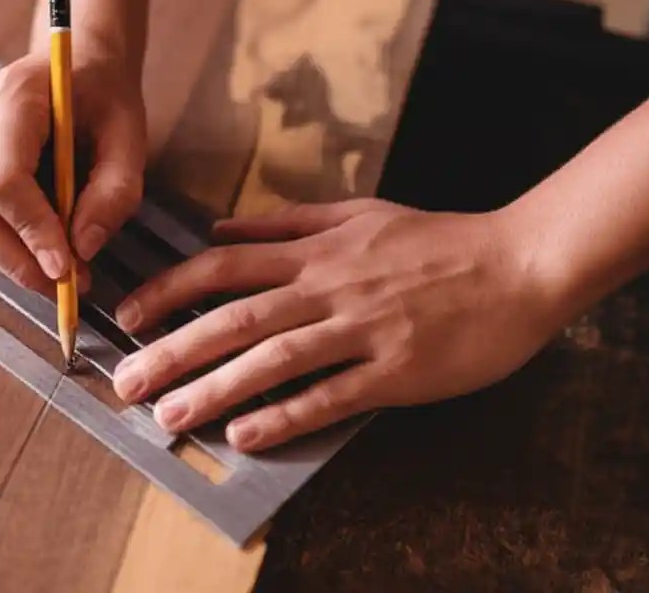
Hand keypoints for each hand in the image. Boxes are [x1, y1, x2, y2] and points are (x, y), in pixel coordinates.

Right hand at [0, 50, 146, 289]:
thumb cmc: (104, 96)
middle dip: (20, 261)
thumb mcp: (130, 137)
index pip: (2, 181)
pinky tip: (39, 238)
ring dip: (12, 258)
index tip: (67, 268)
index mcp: (12, 97)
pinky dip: (2, 243)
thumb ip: (115, 193)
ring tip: (62, 266)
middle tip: (68, 287)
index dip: (31, 231)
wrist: (76, 61)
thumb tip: (82, 250)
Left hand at [110, 199, 569, 452]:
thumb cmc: (437, 240)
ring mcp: (363, 328)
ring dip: (217, 389)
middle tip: (128, 381)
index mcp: (316, 251)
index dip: (170, 289)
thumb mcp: (358, 213)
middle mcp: (329, 286)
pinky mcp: (397, 369)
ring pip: (275, 358)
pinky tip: (247, 435)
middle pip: (235, 317)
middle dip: (174, 349)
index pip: (224, 267)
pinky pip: (333, 394)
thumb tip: (221, 229)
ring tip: (171, 415)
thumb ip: (287, 222)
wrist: (520, 264)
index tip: (128, 315)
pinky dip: (287, 415)